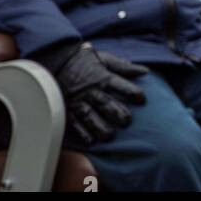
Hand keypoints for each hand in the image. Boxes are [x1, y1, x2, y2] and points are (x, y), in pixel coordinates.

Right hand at [33, 41, 148, 144]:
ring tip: (110, 135)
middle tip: (127, 122)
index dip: (134, 93)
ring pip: (90, 116)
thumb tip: (145, 71)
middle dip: (118, 114)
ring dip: (101, 127)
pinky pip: (74, 122)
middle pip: (106, 104)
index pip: (121, 86)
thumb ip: (123, 67)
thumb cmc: (83, 60)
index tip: (142, 100)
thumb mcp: (104, 59)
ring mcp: (78, 100)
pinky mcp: (66, 108)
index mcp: (103, 77)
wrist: (55, 60)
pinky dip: (82, 132)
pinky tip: (91, 140)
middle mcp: (91, 90)